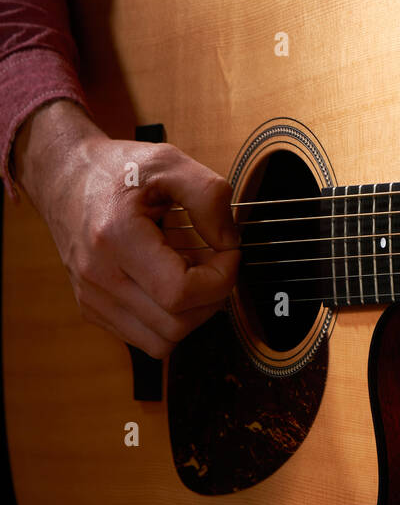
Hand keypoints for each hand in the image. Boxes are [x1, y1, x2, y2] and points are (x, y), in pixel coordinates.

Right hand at [20, 112, 239, 358]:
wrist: (67, 178)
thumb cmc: (120, 169)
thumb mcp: (172, 162)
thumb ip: (210, 197)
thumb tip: (228, 242)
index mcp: (116, 237)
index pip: (180, 292)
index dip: (220, 278)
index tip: (229, 251)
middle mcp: (98, 276)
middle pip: (175, 325)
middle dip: (212, 298)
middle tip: (217, 262)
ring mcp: (91, 297)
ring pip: (161, 342)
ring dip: (192, 314)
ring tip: (195, 273)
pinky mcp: (91, 308)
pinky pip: (143, 338)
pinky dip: (168, 319)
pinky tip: (171, 282)